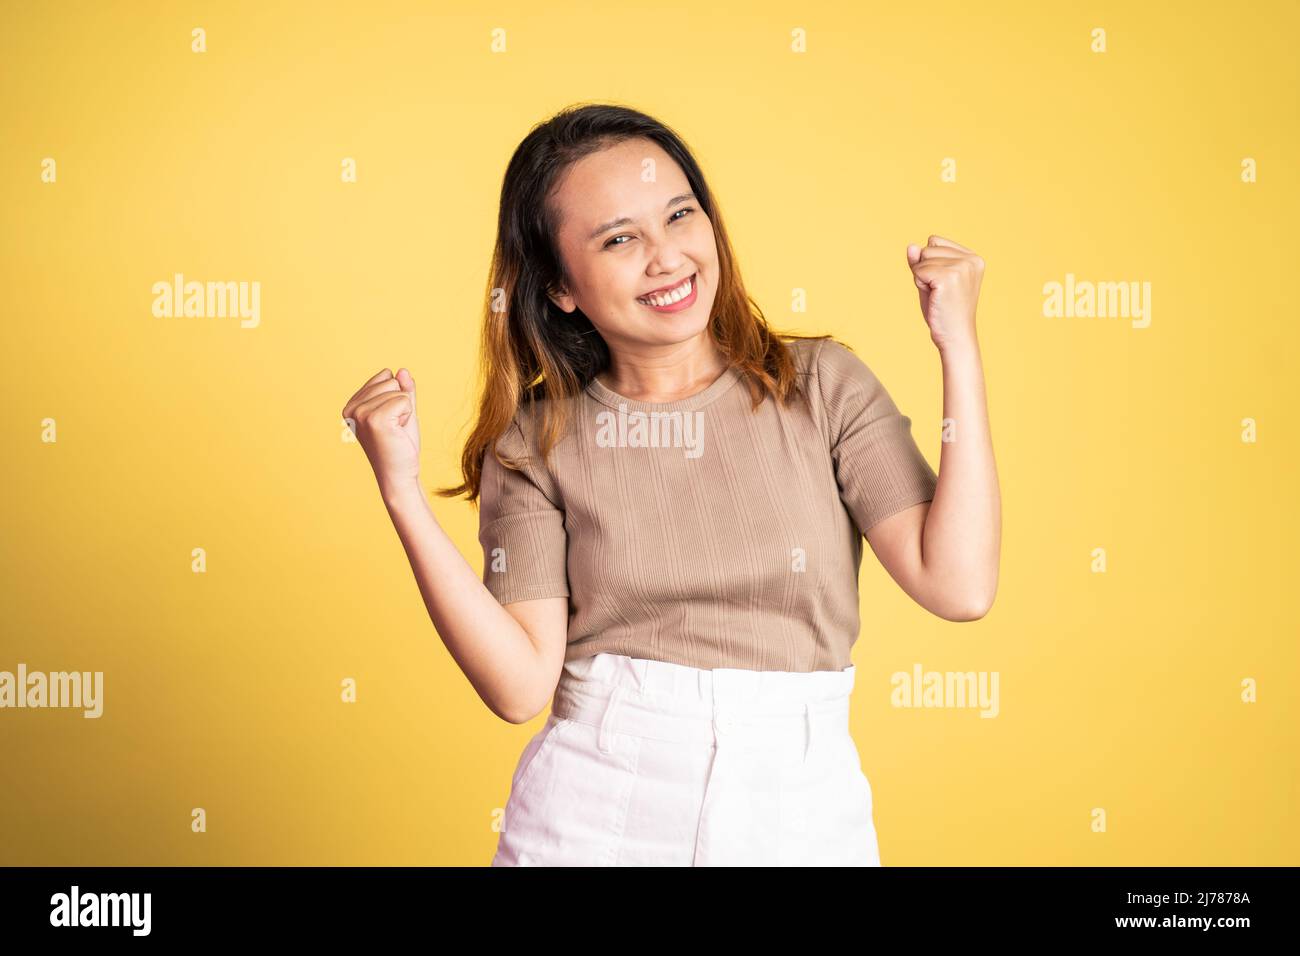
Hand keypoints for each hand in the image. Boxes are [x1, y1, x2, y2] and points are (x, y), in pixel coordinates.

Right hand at [341, 367, 421, 496]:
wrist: (399, 474)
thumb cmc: (400, 446)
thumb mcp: (403, 411)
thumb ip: (403, 390)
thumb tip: (403, 370)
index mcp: (352, 404)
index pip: (385, 376)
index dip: (396, 397)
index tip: (391, 420)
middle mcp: (352, 407)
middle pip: (392, 380)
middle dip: (401, 403)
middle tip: (395, 428)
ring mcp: (361, 413)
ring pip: (399, 390)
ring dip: (405, 411)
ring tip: (395, 431)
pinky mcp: (374, 419)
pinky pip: (404, 400)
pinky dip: (408, 416)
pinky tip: (398, 433)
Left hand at [906, 235, 983, 353]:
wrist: (955, 337)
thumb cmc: (944, 312)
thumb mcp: (931, 281)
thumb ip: (921, 262)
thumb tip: (911, 246)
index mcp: (973, 258)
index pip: (935, 241)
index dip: (929, 263)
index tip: (943, 284)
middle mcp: (971, 260)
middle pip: (927, 248)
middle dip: (925, 271)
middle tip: (940, 293)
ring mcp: (962, 267)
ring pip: (921, 259)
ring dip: (922, 279)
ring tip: (938, 296)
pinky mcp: (949, 277)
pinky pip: (918, 271)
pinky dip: (920, 285)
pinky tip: (935, 299)